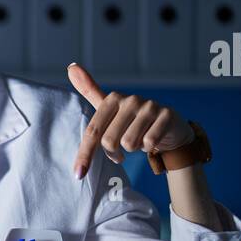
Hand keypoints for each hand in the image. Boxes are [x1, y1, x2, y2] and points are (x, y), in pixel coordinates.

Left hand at [67, 63, 193, 179]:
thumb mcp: (110, 110)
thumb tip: (71, 66)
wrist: (169, 127)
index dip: (85, 155)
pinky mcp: (166, 115)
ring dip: (133, 150)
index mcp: (113, 99)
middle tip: (121, 152)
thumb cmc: (132, 121)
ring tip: (139, 141)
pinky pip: (148, 143)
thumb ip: (90, 91)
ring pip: (129, 143)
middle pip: (109, 141)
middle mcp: (131, 99)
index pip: (93, 131)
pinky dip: (149, 147)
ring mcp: (150, 106)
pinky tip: (152, 140)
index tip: (78, 174)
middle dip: (114, 154)